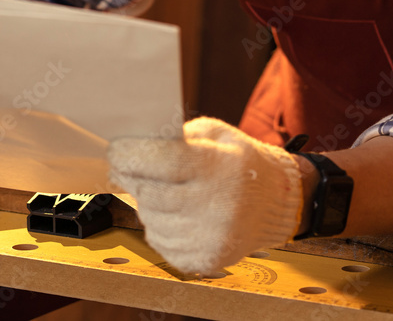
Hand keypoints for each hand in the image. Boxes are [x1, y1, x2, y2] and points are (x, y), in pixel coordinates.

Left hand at [107, 117, 302, 274]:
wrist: (276, 202)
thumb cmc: (239, 162)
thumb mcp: (214, 134)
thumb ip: (176, 136)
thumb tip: (131, 144)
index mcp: (219, 167)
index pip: (161, 161)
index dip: (130, 154)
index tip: (116, 150)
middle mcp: (218, 206)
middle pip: (149, 192)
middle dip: (133, 178)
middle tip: (133, 168)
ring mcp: (212, 237)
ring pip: (150, 219)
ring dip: (148, 203)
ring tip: (168, 192)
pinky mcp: (207, 259)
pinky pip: (159, 242)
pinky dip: (160, 227)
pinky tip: (178, 214)